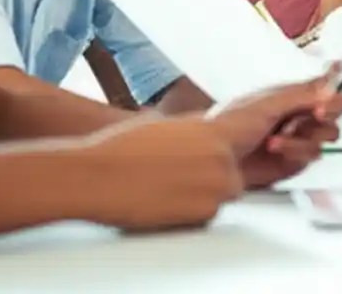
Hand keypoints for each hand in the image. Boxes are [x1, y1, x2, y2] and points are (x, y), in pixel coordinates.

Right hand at [85, 115, 242, 230]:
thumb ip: (195, 132)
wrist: (95, 176)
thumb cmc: (120, 149)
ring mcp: (216, 187)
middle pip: (234, 174)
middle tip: (178, 176)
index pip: (246, 135)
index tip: (231, 149)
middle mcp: (220, 157)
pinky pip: (207, 217)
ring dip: (201, 196)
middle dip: (213, 178)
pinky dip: (189, 214)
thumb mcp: (165, 125)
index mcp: (211, 131)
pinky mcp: (205, 214)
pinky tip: (161, 203)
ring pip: (221, 196)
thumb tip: (205, 135)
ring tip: (164, 188)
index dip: (238, 145)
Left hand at [210, 71, 341, 188]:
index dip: (332, 93)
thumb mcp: (268, 103)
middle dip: (326, 114)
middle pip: (332, 113)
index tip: (327, 98)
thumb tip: (329, 88)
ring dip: (303, 138)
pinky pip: (312, 157)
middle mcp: (294, 116)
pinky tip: (277, 151)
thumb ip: (302, 95)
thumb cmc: (229, 125)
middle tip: (316, 114)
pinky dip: (296, 153)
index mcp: (287, 96)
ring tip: (278, 139)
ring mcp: (295, 140)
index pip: (322, 89)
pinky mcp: (293, 163)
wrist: (213, 160)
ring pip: (325, 137)